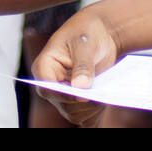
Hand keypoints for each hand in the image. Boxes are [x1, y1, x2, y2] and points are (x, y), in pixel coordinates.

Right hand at [29, 8, 120, 126]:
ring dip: (92, 107)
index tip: (83, 95)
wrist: (99, 35)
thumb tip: (81, 87)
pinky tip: (106, 99)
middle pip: (63, 105)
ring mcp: (64, 96)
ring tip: (105, 91)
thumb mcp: (84, 43)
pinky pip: (86, 118)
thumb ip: (83, 64)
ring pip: (75, 114)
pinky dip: (97, 112)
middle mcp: (51, 85)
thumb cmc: (86, 32)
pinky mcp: (78, 103)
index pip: (47, 88)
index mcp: (45, 67)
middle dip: (83, 102)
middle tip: (101, 91)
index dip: (63, 94)